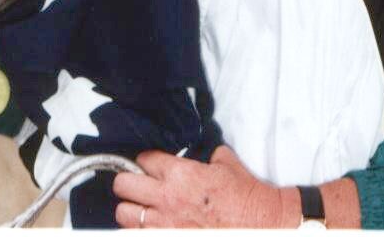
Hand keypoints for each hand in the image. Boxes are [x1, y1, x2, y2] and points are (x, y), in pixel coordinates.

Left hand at [113, 145, 289, 228]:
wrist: (260, 225)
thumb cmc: (244, 197)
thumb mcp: (225, 163)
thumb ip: (205, 157)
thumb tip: (202, 156)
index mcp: (180, 174)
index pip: (143, 159)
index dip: (145, 161)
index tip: (149, 165)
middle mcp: (166, 198)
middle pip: (123, 184)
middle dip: (128, 182)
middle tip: (137, 184)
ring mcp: (164, 225)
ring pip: (123, 214)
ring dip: (131, 210)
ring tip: (141, 209)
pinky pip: (138, 235)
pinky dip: (140, 230)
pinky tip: (150, 226)